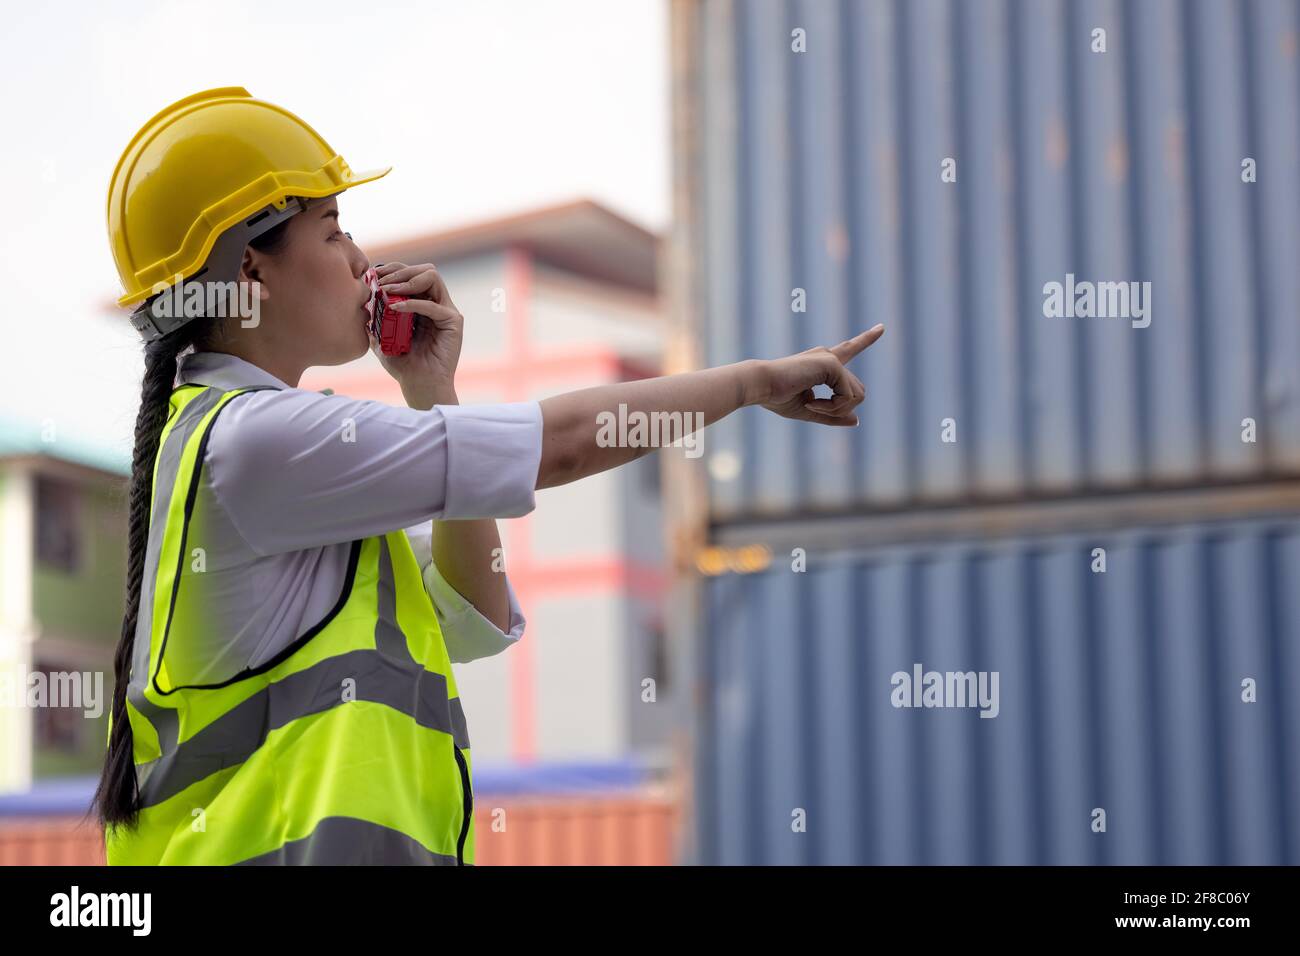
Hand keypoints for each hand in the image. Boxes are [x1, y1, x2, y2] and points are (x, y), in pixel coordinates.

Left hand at [369, 262, 464, 408]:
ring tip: (388, 291)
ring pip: (432, 277)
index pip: (410, 275)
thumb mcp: (382, 339)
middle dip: (399, 270)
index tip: (373, 276)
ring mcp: (446, 312)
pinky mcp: (453, 322)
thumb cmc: (403, 366)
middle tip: (379, 281)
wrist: (420, 386)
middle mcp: (436, 304)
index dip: (392, 270)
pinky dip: (412, 303)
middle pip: (423, 269)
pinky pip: (432, 305)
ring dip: (407, 280)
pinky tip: (395, 308)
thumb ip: (375, 321)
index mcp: (422, 305)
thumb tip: (361, 305)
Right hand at [745, 324, 884, 425]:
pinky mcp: (832, 363)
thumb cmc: (776, 397)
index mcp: (822, 364)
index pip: (849, 349)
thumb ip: (833, 415)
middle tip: (813, 409)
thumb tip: (856, 420)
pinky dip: (833, 407)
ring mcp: (832, 359)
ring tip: (811, 405)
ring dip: (836, 410)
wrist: (759, 385)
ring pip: (857, 396)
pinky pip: (848, 396)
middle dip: (839, 410)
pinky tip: (811, 402)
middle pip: (857, 392)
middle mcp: (829, 357)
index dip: (866, 339)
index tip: (882, 327)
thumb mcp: (809, 411)